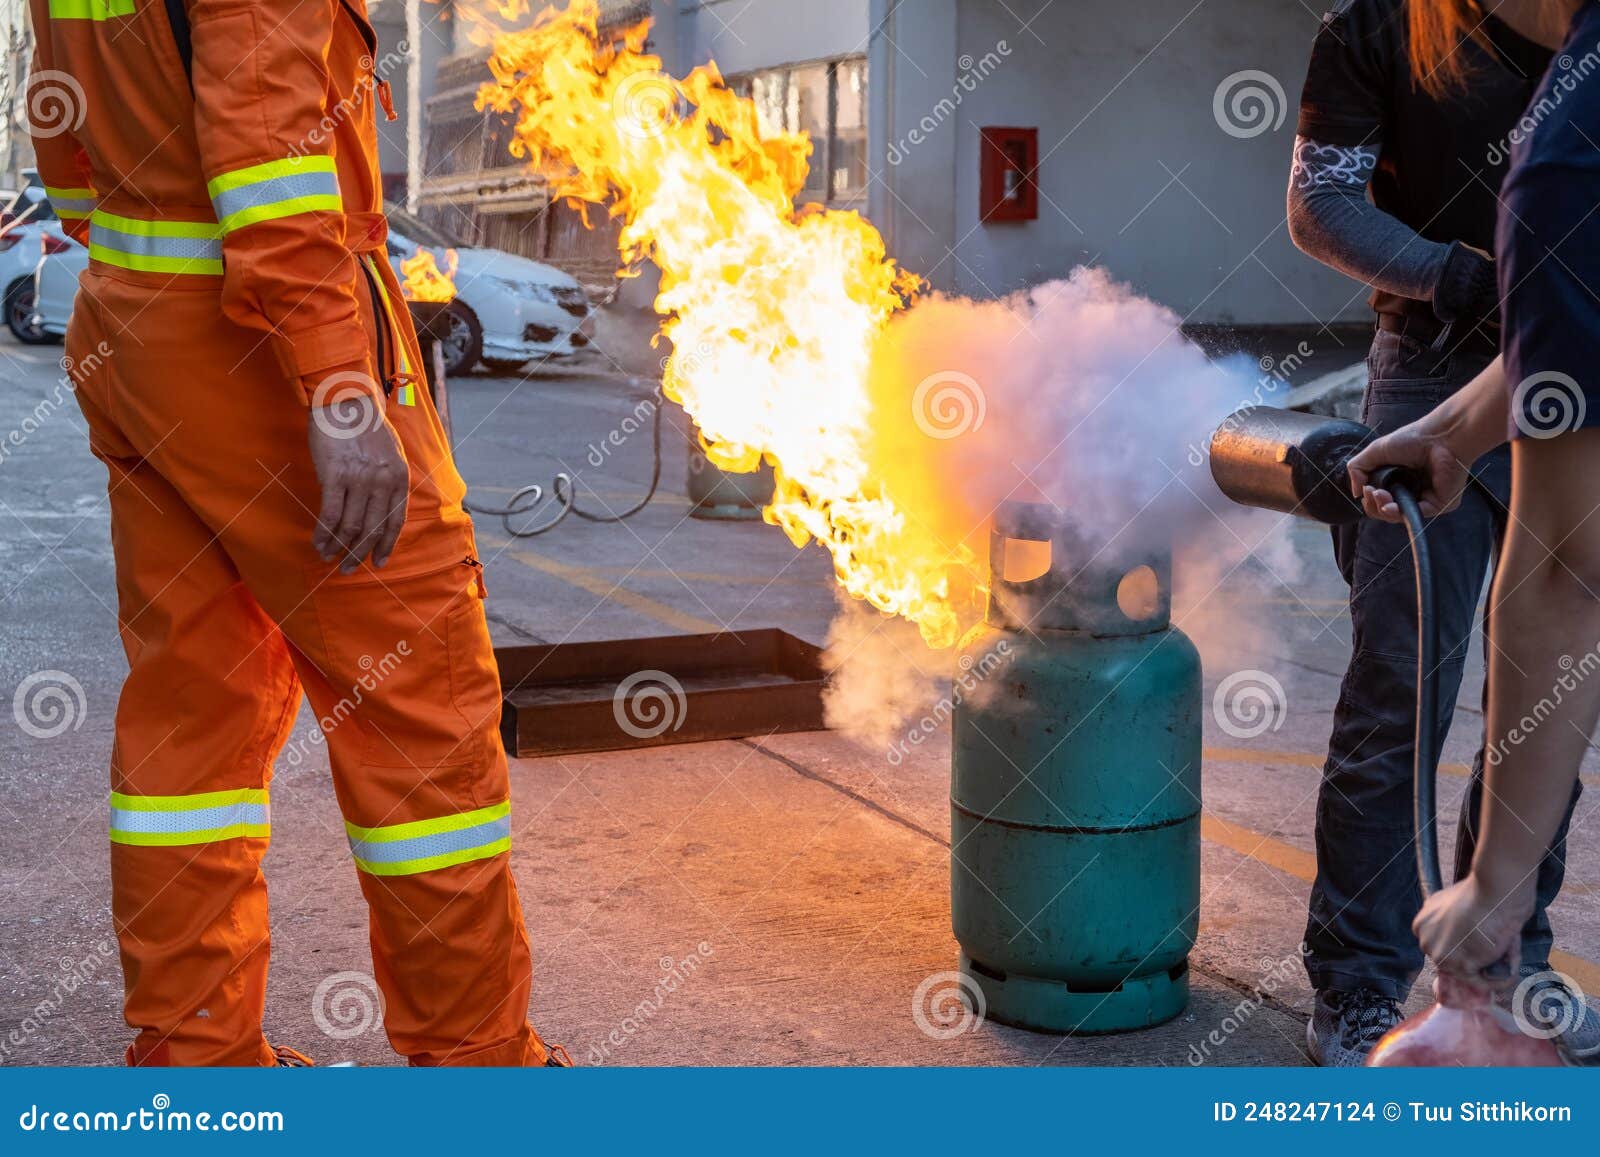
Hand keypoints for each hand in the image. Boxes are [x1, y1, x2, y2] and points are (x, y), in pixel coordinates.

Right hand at [307, 398, 409, 571]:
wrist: (345, 401)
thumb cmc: (366, 427)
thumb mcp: (391, 455)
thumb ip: (388, 482)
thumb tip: (379, 511)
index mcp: (399, 479)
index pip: (395, 522)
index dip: (386, 545)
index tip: (378, 562)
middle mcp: (383, 482)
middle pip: (372, 529)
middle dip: (360, 554)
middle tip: (348, 569)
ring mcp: (360, 480)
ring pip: (350, 527)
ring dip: (339, 548)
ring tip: (330, 559)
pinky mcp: (335, 476)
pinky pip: (330, 514)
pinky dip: (323, 533)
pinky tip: (318, 543)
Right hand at [1346, 419, 1470, 521]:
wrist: (1441, 436)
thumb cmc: (1413, 439)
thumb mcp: (1375, 450)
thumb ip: (1358, 468)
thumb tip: (1355, 493)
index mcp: (1396, 480)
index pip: (1376, 499)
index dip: (1368, 498)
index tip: (1367, 488)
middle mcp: (1409, 491)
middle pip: (1384, 511)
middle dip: (1373, 505)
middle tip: (1373, 492)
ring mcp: (1423, 500)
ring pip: (1397, 516)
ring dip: (1383, 510)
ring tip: (1380, 495)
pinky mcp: (1438, 505)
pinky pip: (1415, 516)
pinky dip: (1400, 514)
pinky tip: (1390, 507)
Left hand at [1413, 875, 1528, 985]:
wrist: (1495, 891)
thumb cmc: (1484, 893)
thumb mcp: (1456, 904)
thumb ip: (1455, 923)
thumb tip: (1470, 943)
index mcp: (1423, 923)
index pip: (1443, 945)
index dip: (1465, 947)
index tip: (1481, 945)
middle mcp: (1425, 939)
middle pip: (1454, 961)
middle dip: (1478, 959)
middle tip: (1499, 950)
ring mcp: (1439, 953)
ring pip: (1469, 973)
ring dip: (1492, 968)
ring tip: (1506, 953)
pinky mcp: (1458, 965)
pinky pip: (1482, 982)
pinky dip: (1499, 980)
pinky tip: (1509, 970)